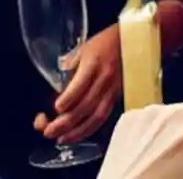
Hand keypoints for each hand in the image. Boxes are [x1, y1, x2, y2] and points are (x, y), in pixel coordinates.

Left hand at [35, 25, 122, 143]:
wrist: (134, 42)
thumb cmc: (106, 42)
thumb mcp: (84, 47)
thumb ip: (70, 64)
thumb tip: (58, 81)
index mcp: (94, 63)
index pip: (81, 84)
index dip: (68, 98)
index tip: (55, 108)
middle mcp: (104, 79)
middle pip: (86, 105)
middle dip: (66, 122)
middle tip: (48, 131)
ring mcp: (112, 91)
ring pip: (96, 117)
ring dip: (77, 131)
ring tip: (61, 139)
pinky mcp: (117, 98)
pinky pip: (103, 117)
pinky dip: (89, 129)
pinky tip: (78, 135)